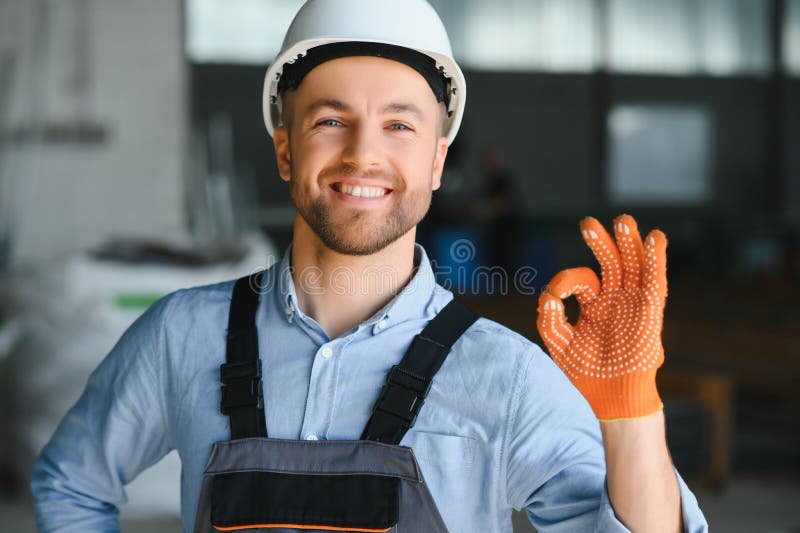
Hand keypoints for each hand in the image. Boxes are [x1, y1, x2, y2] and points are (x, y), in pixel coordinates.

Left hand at [536, 214, 667, 420]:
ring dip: (629, 243)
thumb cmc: (586, 373)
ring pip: (633, 266)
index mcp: (594, 304)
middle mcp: (615, 300)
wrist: (610, 400)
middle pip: (611, 262)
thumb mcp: (559, 345)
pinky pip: (654, 282)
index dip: (566, 281)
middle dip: (601, 242)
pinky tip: (654, 239)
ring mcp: (633, 304)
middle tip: (587, 223)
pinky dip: (656, 260)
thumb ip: (550, 320)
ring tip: (622, 222)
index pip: (581, 280)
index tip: (556, 294)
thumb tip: (548, 296)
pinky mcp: (650, 313)